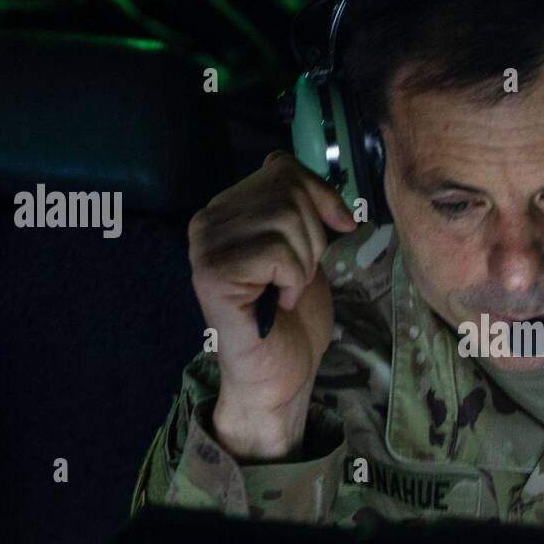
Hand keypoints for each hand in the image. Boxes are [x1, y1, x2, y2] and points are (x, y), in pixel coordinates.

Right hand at [187, 151, 356, 457]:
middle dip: (313, 238)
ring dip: (304, 264)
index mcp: (227, 210)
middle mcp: (207, 222)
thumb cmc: (292, 318)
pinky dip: (293, 281)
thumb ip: (304, 210)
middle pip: (287, 191)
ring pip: (285, 221)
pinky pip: (277, 253)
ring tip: (285, 291)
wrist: (282, 375)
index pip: (281, 168)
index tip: (338, 226)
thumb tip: (329, 191)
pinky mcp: (213, 276)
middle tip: (298, 276)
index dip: (320, 195)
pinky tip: (276, 303)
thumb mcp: (307, 248)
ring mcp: (205, 248)